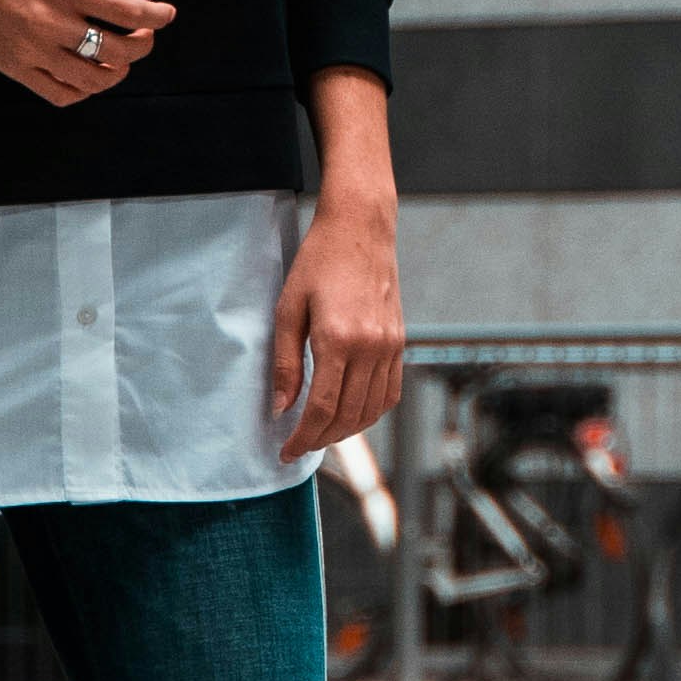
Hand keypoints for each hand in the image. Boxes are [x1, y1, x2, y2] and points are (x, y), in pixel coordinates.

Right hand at [0, 0, 173, 108]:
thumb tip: (141, 0)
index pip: (128, 13)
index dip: (156, 17)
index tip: (166, 14)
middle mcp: (51, 23)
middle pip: (119, 50)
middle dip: (142, 45)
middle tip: (142, 36)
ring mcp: (33, 52)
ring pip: (94, 81)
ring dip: (116, 72)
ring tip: (116, 58)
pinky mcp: (17, 71)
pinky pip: (62, 95)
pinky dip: (84, 90)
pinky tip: (85, 72)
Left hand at [272, 70, 401, 459]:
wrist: (361, 228)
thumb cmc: (318, 262)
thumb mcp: (288, 308)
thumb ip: (284, 362)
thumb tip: (281, 408)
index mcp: (338, 340)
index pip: (322, 408)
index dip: (302, 438)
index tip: (285, 451)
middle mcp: (370, 348)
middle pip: (349, 417)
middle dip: (321, 440)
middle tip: (298, 447)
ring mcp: (390, 346)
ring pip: (372, 410)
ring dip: (346, 431)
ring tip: (321, 434)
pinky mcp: (400, 342)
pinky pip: (390, 392)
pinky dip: (371, 412)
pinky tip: (351, 414)